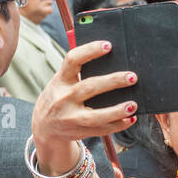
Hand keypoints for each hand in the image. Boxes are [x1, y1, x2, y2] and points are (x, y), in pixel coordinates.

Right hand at [31, 40, 136, 171]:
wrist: (44, 126)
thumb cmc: (60, 96)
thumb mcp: (62, 82)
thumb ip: (78, 72)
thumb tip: (112, 60)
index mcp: (61, 80)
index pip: (72, 60)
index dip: (90, 51)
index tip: (108, 45)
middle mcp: (63, 98)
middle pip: (90, 87)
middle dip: (112, 81)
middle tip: (132, 77)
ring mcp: (70, 118)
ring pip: (95, 116)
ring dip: (116, 111)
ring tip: (133, 105)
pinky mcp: (79, 131)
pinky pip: (101, 130)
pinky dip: (118, 125)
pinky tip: (130, 118)